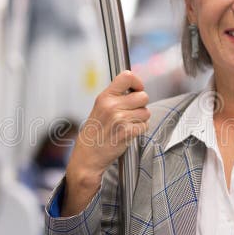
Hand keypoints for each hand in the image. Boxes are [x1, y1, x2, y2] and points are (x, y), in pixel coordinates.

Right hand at [62, 70, 149, 215]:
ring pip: (146, 112)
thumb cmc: (94, 134)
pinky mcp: (127, 132)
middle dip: (141, 105)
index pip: (126, 77)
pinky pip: (145, 126)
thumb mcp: (99, 109)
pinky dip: (140, 130)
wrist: (87, 158)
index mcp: (104, 97)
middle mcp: (112, 106)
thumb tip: (136, 89)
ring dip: (141, 119)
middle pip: (143, 96)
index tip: (137, 89)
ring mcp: (120, 119)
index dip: (137, 82)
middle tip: (132, 113)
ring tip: (128, 125)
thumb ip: (115, 98)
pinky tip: (128, 134)